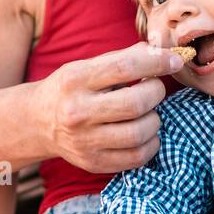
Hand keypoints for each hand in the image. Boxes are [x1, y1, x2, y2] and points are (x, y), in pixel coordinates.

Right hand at [35, 42, 182, 173]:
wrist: (38, 122)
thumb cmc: (70, 89)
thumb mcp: (86, 66)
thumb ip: (123, 58)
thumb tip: (163, 50)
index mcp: (76, 79)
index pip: (125, 67)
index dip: (157, 62)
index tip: (175, 60)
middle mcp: (77, 112)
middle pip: (136, 103)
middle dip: (156, 92)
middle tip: (153, 88)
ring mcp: (85, 141)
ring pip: (139, 132)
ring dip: (155, 119)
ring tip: (147, 111)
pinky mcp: (94, 163)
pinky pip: (137, 157)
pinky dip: (151, 143)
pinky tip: (145, 132)